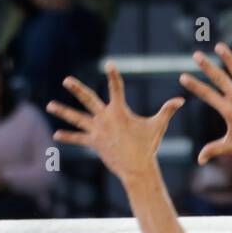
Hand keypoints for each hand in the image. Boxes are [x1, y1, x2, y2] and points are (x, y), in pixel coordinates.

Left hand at [47, 63, 182, 182]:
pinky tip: (56, 134)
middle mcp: (105, 118)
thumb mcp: (158, 126)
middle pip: (88, 100)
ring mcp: (97, 131)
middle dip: (77, 89)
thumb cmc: (148, 146)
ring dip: (63, 111)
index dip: (114, 75)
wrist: (137, 168)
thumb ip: (168, 110)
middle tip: (66, 80)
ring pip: (77, 118)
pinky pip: (78, 139)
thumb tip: (182, 99)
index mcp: (120, 111)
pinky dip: (68, 137)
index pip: (117, 88)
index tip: (109, 64)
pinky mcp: (94, 143)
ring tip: (49, 104)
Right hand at [178, 41, 231, 163]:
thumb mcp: (230, 145)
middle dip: (206, 66)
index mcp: (228, 110)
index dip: (194, 85)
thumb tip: (199, 160)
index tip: (183, 76)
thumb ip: (213, 149)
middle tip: (196, 55)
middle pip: (219, 79)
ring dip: (229, 57)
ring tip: (219, 46)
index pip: (207, 95)